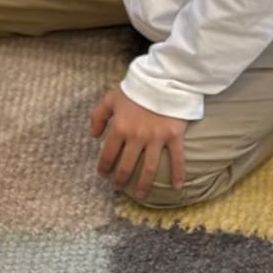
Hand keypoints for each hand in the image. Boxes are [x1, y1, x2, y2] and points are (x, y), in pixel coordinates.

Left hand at [90, 85, 186, 199]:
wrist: (163, 78)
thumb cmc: (136, 88)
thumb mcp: (110, 98)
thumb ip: (98, 116)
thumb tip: (94, 136)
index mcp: (119, 127)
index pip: (108, 154)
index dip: (104, 167)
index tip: (103, 175)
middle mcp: (136, 137)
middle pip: (127, 165)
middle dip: (120, 179)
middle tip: (118, 187)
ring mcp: (156, 138)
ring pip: (149, 168)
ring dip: (143, 184)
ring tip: (140, 195)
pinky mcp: (174, 136)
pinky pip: (176, 159)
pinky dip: (178, 174)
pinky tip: (177, 187)